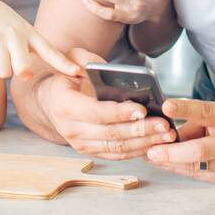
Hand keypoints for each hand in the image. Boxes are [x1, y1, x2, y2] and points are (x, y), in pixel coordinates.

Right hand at [0, 0, 82, 79]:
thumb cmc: (2, 23)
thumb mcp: (21, 31)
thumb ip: (30, 53)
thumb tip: (29, 76)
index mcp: (30, 33)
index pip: (51, 51)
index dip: (64, 64)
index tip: (78, 72)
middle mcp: (17, 34)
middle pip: (23, 70)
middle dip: (17, 72)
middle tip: (11, 61)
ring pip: (4, 73)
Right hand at [38, 57, 176, 160]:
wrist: (49, 100)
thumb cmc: (66, 78)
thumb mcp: (72, 60)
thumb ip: (88, 60)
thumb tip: (108, 68)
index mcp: (65, 105)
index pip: (96, 113)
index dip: (120, 113)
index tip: (142, 109)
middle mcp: (71, 129)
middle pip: (110, 134)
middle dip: (140, 130)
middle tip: (163, 125)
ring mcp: (80, 143)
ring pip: (116, 147)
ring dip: (143, 143)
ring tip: (166, 135)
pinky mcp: (90, 151)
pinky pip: (116, 154)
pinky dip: (136, 151)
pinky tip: (154, 144)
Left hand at [145, 98, 214, 183]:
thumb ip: (200, 121)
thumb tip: (171, 130)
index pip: (206, 112)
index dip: (185, 109)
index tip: (166, 106)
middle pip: (199, 151)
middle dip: (172, 153)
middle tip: (151, 151)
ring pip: (195, 167)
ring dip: (170, 163)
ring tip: (151, 157)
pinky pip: (199, 175)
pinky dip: (181, 169)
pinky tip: (167, 164)